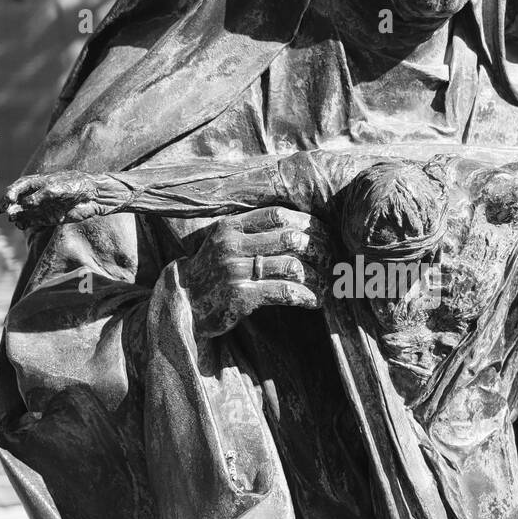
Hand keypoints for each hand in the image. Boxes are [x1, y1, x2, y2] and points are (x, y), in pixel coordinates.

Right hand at [0, 171, 109, 227]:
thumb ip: (40, 196)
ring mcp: (42, 206)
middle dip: (8, 205)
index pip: (17, 187)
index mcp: (37, 182)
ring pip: (23, 212)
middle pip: (16, 200)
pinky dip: (25, 223)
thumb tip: (24, 204)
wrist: (93, 195)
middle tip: (3, 211)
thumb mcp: (55, 188)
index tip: (8, 200)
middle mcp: (37, 195)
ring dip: (16, 215)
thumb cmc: (74, 185)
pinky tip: (21, 225)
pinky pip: (32, 221)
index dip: (10, 193)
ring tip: (13, 219)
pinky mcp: (49, 218)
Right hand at [181, 206, 331, 336]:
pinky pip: (284, 292)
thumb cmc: (212, 271)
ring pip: (292, 266)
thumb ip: (253, 230)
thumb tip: (298, 227)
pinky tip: (315, 301)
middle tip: (333, 259)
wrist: (184, 303)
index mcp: (231, 226)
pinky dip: (305, 296)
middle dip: (319, 248)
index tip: (324, 234)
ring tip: (328, 284)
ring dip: (317, 277)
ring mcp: (236, 270)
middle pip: (290, 238)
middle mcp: (233, 244)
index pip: (278, 215)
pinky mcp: (241, 296)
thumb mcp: (225, 241)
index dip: (307, 223)